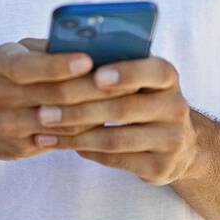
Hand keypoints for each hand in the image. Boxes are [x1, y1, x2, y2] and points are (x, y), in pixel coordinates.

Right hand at [0, 38, 138, 161]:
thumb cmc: (2, 76)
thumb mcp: (15, 54)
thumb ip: (48, 49)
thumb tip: (93, 41)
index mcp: (1, 65)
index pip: (31, 66)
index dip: (60, 65)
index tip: (89, 60)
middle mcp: (0, 96)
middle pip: (54, 96)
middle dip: (93, 90)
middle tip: (128, 82)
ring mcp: (7, 126)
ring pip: (61, 123)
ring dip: (95, 114)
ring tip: (125, 103)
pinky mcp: (17, 149)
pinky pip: (57, 143)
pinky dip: (83, 134)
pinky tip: (105, 124)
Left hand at [36, 56, 199, 184]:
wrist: (175, 144)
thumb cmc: (139, 98)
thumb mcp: (135, 78)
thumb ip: (110, 64)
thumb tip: (63, 52)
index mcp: (168, 76)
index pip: (153, 71)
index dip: (125, 73)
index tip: (95, 75)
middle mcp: (176, 107)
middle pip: (124, 108)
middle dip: (79, 110)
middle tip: (44, 111)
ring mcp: (172, 140)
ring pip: (115, 138)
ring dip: (75, 135)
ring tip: (46, 131)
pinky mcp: (161, 168)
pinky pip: (115, 159)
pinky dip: (85, 151)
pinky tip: (63, 144)